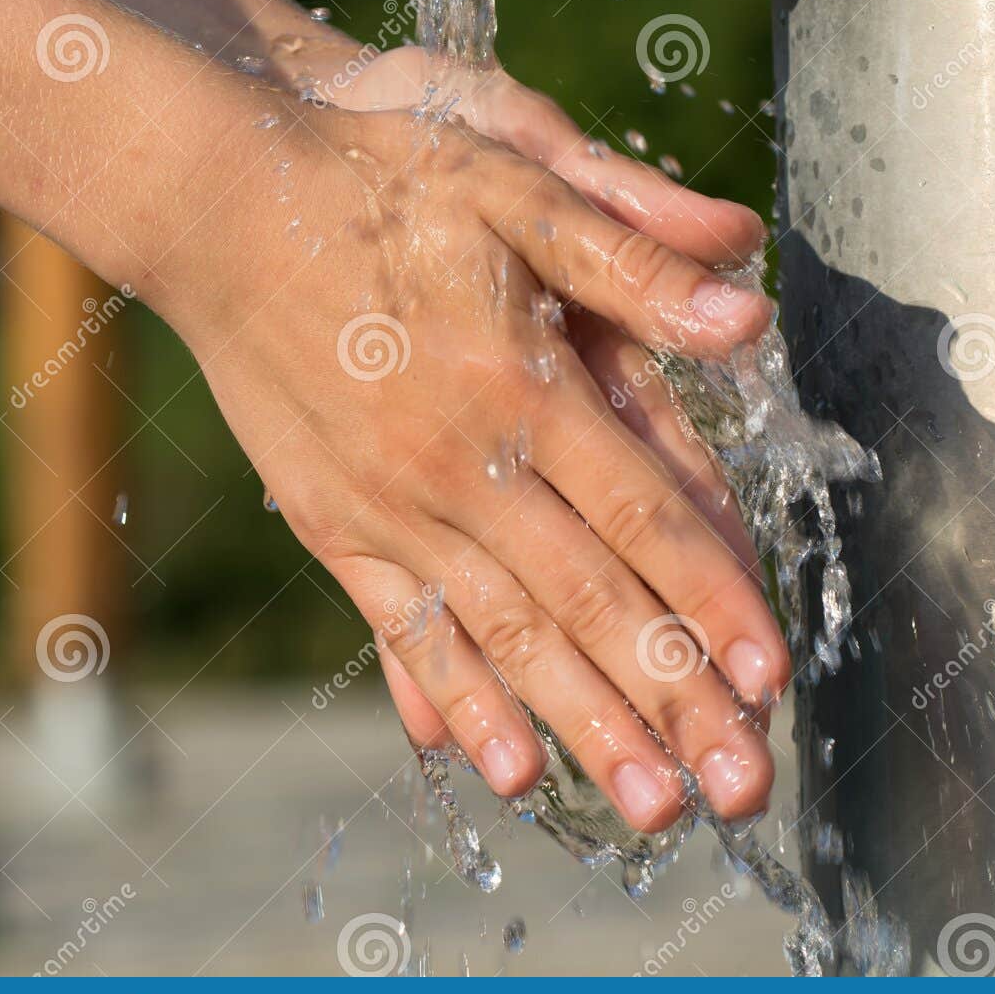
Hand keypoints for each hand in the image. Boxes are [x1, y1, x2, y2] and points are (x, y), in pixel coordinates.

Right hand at [170, 85, 787, 831]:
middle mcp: (458, 465)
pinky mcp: (331, 525)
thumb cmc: (380, 185)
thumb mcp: (514, 185)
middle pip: (589, 600)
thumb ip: (630, 256)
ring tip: (651, 808)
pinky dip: (459, 700)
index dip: (715, 599)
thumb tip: (745, 313)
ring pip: (507, 637)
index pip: (644, 515)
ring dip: (586, 728)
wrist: (221, 208)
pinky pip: (404, 631)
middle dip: (674, 699)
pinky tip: (505, 768)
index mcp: (519, 385)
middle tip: (742, 787)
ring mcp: (388, 507)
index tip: (774, 678)